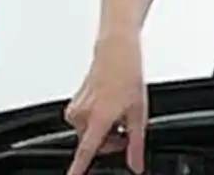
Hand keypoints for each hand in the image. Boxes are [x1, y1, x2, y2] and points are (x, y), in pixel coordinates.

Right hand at [63, 33, 147, 173]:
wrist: (115, 50)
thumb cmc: (127, 74)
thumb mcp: (138, 114)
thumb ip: (135, 144)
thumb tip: (135, 164)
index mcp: (99, 117)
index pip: (86, 152)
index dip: (78, 170)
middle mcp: (82, 114)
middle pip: (92, 144)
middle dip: (109, 143)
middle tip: (125, 130)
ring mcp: (76, 107)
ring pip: (88, 133)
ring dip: (103, 131)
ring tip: (119, 112)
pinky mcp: (74, 102)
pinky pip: (84, 121)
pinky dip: (96, 120)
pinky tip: (109, 105)